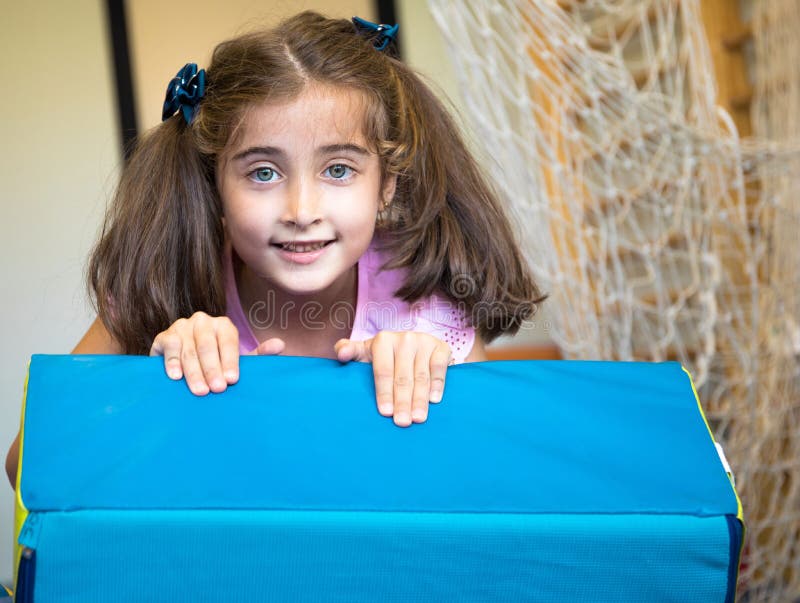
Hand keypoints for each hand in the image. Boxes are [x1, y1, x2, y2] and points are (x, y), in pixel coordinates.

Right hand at [150, 311, 283, 394]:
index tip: (232, 380)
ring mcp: (182, 327)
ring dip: (194, 372)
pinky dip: (172, 363)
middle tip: (217, 389)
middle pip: (208, 345)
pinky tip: (176, 377)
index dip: (230, 361)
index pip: (228, 341)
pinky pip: (169, 347)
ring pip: (189, 349)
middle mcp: (203, 321)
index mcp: (223, 325)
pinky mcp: (164, 336)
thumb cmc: (216, 363)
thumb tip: (280, 344)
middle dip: (212, 369)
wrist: (183, 363)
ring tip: (200, 390)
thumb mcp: (237, 360)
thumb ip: (258, 355)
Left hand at [334, 331, 452, 426]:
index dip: (384, 393)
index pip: (383, 371)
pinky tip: (434, 401)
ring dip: (420, 399)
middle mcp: (404, 339)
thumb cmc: (385, 356)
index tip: (385, 413)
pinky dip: (437, 385)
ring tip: (418, 418)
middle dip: (403, 401)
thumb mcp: (365, 352)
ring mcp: (424, 341)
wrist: (413, 346)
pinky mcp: (441, 347)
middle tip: (402, 422)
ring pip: (421, 375)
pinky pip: (439, 368)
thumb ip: (348, 351)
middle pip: (403, 377)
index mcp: (383, 340)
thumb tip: (341, 354)